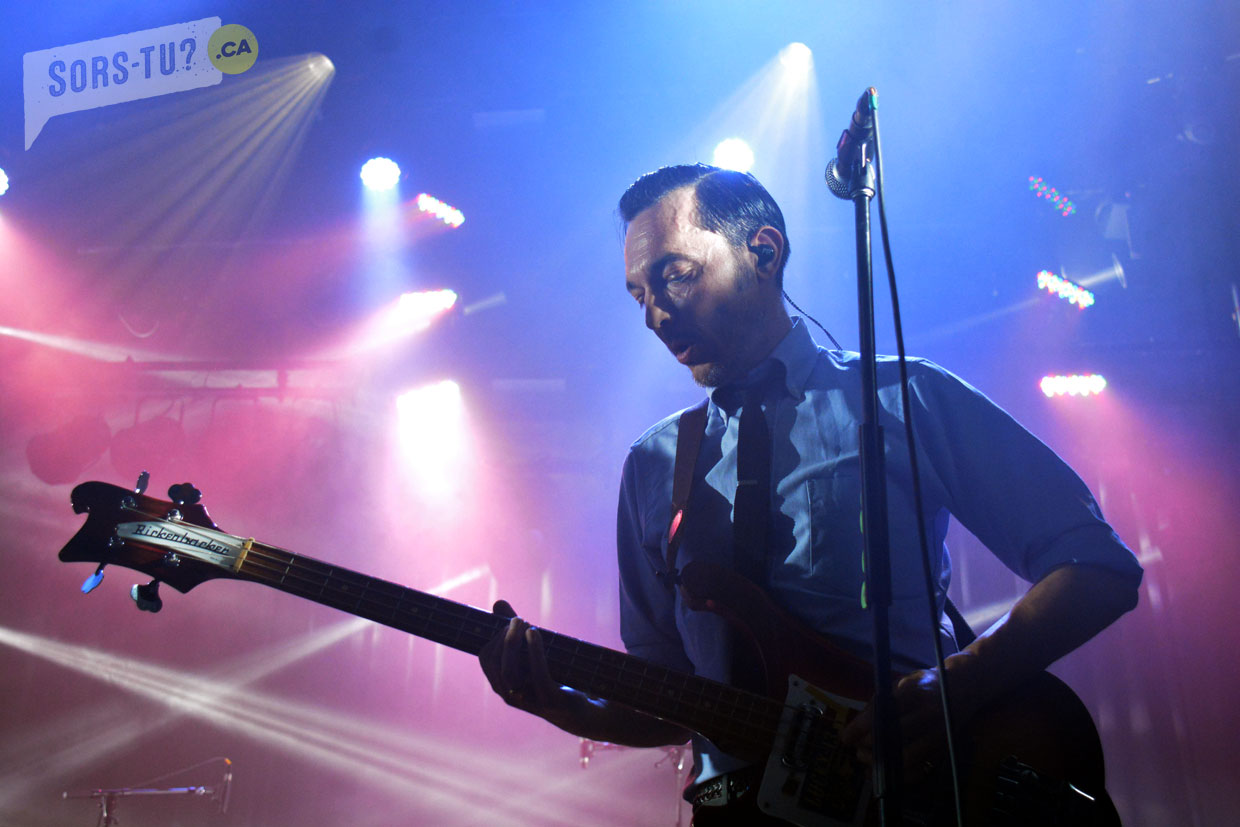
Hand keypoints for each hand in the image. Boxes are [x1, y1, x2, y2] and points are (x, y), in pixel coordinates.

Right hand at [478, 600, 572, 722]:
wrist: (582, 708)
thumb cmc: (553, 675)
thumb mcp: (532, 651)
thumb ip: (513, 628)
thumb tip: (498, 603)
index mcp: (503, 684)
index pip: (486, 657)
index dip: (494, 636)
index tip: (510, 621)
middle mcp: (511, 694)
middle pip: (495, 662)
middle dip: (504, 636)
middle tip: (520, 620)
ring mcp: (530, 699)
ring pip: (510, 671)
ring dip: (514, 642)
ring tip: (525, 624)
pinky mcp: (550, 700)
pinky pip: (537, 674)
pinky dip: (533, 651)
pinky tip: (534, 633)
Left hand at [840, 656, 981, 780]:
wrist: (964, 688)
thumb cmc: (924, 685)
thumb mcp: (901, 683)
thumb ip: (880, 703)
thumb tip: (855, 728)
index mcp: (915, 691)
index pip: (883, 712)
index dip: (861, 727)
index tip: (845, 738)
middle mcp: (929, 712)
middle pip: (894, 737)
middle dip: (870, 748)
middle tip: (857, 752)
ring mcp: (939, 732)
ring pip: (907, 757)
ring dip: (883, 764)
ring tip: (867, 762)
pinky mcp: (944, 748)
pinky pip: (921, 769)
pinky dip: (899, 776)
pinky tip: (884, 774)